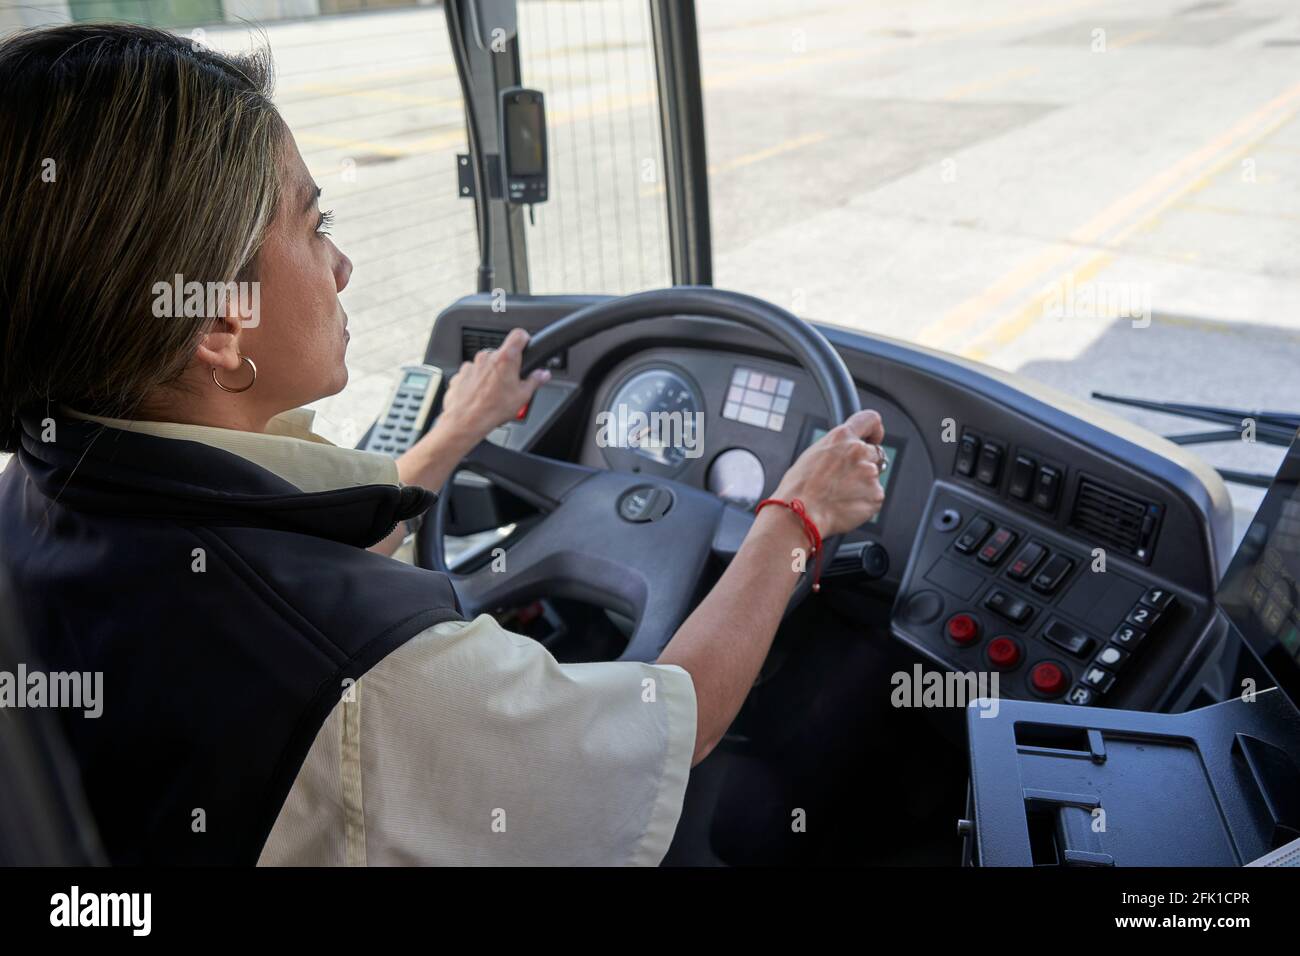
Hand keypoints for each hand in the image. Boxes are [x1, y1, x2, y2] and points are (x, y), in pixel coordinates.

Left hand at [440, 328, 550, 444]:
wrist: (466, 421)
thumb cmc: (493, 409)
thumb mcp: (522, 396)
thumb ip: (535, 381)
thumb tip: (543, 375)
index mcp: (505, 358)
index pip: (518, 335)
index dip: (524, 338)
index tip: (525, 344)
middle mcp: (487, 357)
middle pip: (501, 354)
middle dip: (505, 366)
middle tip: (509, 383)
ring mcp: (471, 365)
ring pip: (485, 365)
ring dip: (490, 375)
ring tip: (493, 394)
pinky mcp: (460, 375)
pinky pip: (471, 374)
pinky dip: (476, 382)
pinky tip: (480, 396)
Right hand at [771, 409, 886, 535]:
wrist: (800, 514)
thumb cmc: (799, 488)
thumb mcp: (813, 455)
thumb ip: (836, 449)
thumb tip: (843, 453)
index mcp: (842, 437)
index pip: (870, 419)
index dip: (875, 430)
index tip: (874, 438)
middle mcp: (859, 451)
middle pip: (874, 453)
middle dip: (864, 465)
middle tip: (845, 479)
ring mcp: (870, 474)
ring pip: (872, 478)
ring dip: (862, 486)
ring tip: (839, 496)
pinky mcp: (876, 496)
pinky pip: (874, 498)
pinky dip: (863, 503)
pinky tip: (845, 506)